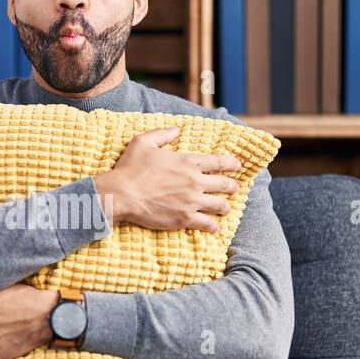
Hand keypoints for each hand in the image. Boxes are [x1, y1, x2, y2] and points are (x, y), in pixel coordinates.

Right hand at [93, 125, 241, 232]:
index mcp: (188, 162)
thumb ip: (162, 134)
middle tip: (234, 188)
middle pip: (225, 185)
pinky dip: (213, 227)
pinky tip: (214, 228)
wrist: (122, 194)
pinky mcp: (184, 218)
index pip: (220, 162)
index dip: (232, 164)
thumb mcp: (143, 142)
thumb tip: (176, 130)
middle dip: (232, 187)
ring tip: (225, 208)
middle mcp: (195, 181)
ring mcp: (191, 201)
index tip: (237, 166)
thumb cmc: (130, 168)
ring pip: (220, 205)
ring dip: (225, 207)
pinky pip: (207, 224)